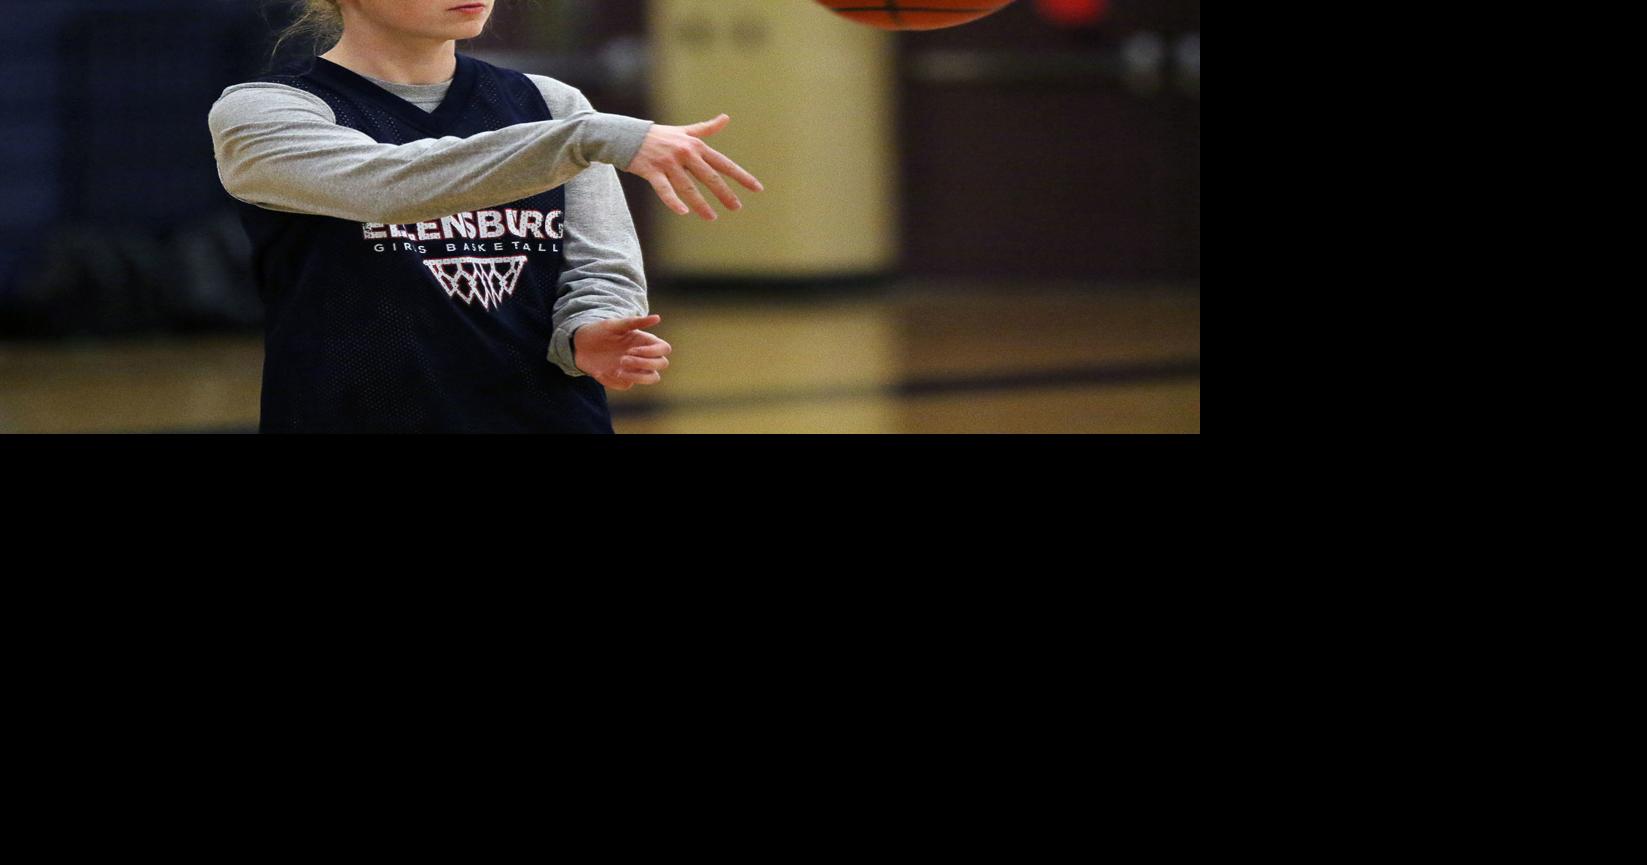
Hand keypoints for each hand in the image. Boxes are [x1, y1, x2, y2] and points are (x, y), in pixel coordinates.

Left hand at [573, 314, 671, 390]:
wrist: (579, 345)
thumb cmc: (598, 331)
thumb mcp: (614, 325)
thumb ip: (636, 322)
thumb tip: (658, 317)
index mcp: (644, 341)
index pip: (664, 349)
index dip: (652, 352)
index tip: (631, 349)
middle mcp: (643, 356)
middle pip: (662, 364)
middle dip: (644, 363)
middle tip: (623, 359)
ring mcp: (634, 369)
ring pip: (652, 378)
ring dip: (637, 376)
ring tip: (617, 370)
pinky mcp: (623, 380)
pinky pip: (627, 386)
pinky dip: (615, 381)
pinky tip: (602, 372)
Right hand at [623, 114, 764, 220]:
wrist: (627, 135)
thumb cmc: (659, 135)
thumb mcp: (684, 131)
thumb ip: (706, 128)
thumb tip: (726, 118)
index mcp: (695, 145)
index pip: (723, 163)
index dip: (741, 176)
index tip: (757, 188)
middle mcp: (685, 153)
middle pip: (709, 176)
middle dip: (724, 193)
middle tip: (736, 207)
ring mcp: (668, 163)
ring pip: (687, 187)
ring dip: (700, 203)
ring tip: (712, 217)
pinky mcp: (652, 171)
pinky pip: (664, 189)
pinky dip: (673, 201)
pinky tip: (683, 212)